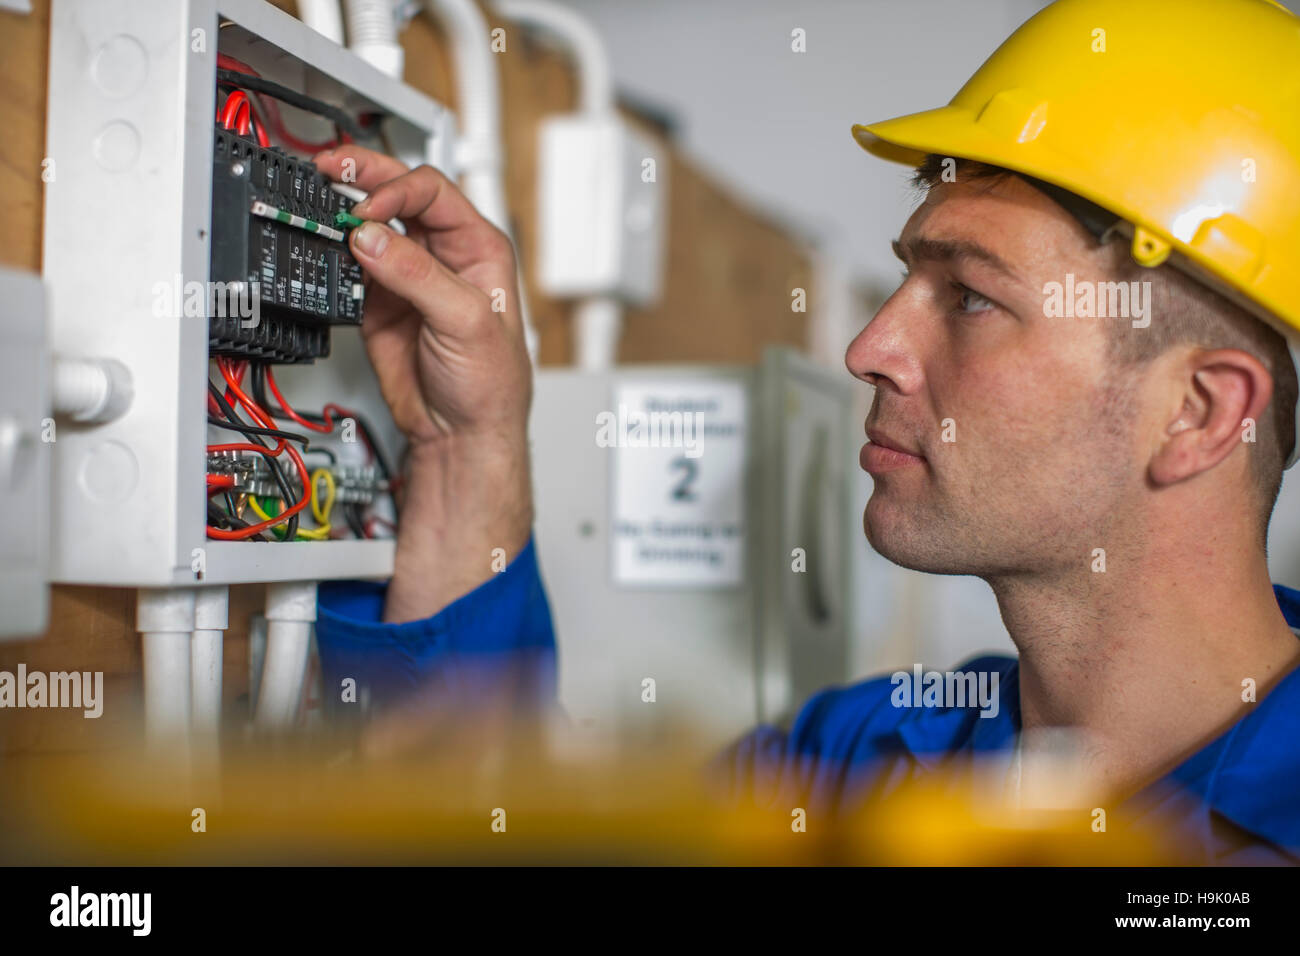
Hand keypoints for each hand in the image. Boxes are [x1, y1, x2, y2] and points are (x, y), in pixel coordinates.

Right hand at [313, 146, 533, 620]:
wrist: (462, 433)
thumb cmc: (492, 383)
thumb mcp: (465, 321)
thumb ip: (417, 276)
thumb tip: (370, 237)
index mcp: (478, 247)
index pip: (432, 192)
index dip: (397, 189)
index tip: (368, 208)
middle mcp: (443, 254)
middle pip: (399, 195)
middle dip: (365, 176)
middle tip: (329, 167)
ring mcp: (407, 276)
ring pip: (370, 226)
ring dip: (344, 211)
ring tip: (319, 202)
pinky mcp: (378, 301)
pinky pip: (349, 265)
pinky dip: (331, 253)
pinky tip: (322, 247)